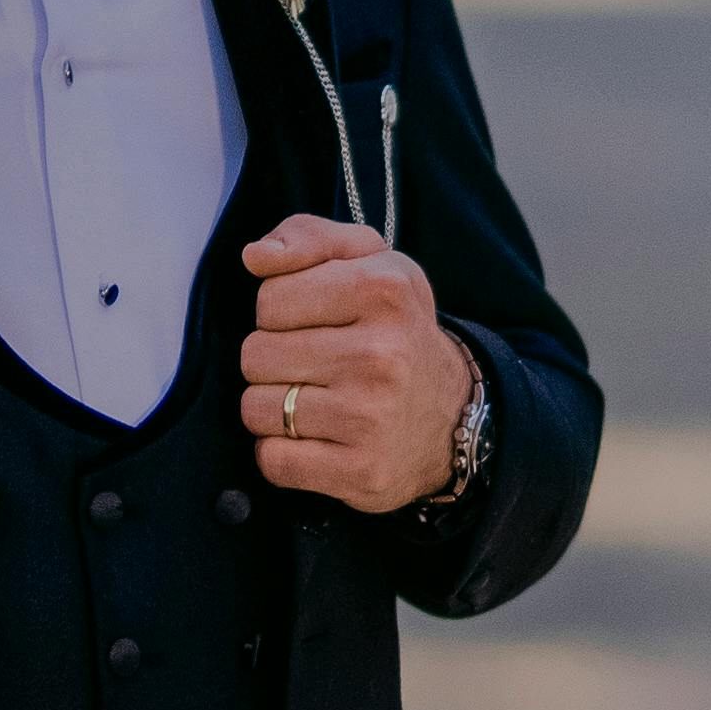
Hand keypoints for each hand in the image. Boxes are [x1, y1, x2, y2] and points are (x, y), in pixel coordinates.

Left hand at [238, 215, 474, 514]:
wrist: (456, 418)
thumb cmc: (396, 332)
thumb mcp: (372, 264)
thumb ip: (310, 238)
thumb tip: (256, 256)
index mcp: (384, 290)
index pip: (270, 298)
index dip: (281, 312)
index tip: (317, 323)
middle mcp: (381, 354)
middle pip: (255, 355)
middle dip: (275, 362)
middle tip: (317, 367)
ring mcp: (370, 418)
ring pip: (256, 409)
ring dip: (274, 409)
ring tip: (316, 403)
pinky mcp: (360, 471)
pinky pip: (273, 461)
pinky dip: (281, 454)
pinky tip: (315, 442)